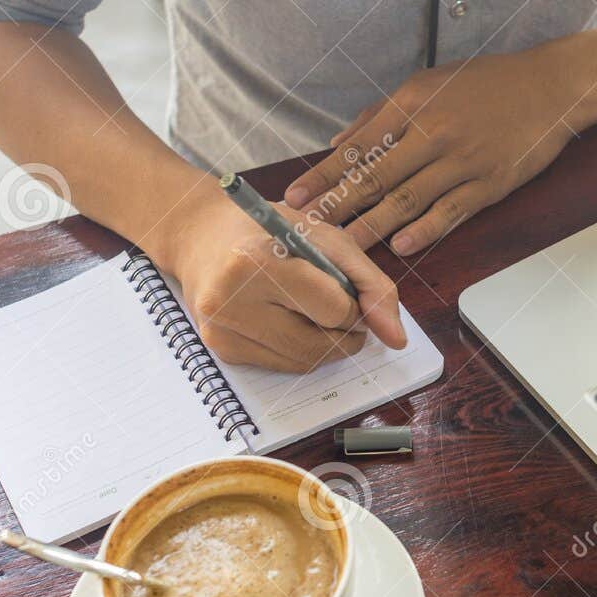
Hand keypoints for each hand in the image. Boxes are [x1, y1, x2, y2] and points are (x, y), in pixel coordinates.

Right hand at [148, 190, 404, 372]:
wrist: (200, 235)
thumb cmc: (267, 230)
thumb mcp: (326, 238)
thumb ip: (371, 285)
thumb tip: (397, 340)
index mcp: (257, 261)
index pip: (333, 309)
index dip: (352, 305)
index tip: (345, 290)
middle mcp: (231, 300)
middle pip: (319, 343)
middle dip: (344, 332)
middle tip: (341, 309)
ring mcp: (222, 330)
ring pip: (303, 362)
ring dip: (325, 345)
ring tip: (316, 312)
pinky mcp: (221, 350)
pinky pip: (282, 366)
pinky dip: (299, 350)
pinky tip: (289, 320)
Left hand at [283, 45, 580, 255]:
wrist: (549, 89)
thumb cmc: (485, 84)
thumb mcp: (428, 83)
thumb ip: (381, 114)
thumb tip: (338, 143)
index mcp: (412, 102)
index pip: (358, 146)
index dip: (323, 175)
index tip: (294, 198)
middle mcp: (434, 130)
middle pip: (375, 176)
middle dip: (337, 206)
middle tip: (307, 230)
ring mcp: (463, 159)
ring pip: (407, 198)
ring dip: (372, 226)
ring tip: (344, 247)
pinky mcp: (489, 183)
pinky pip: (450, 211)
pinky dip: (424, 230)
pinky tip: (402, 246)